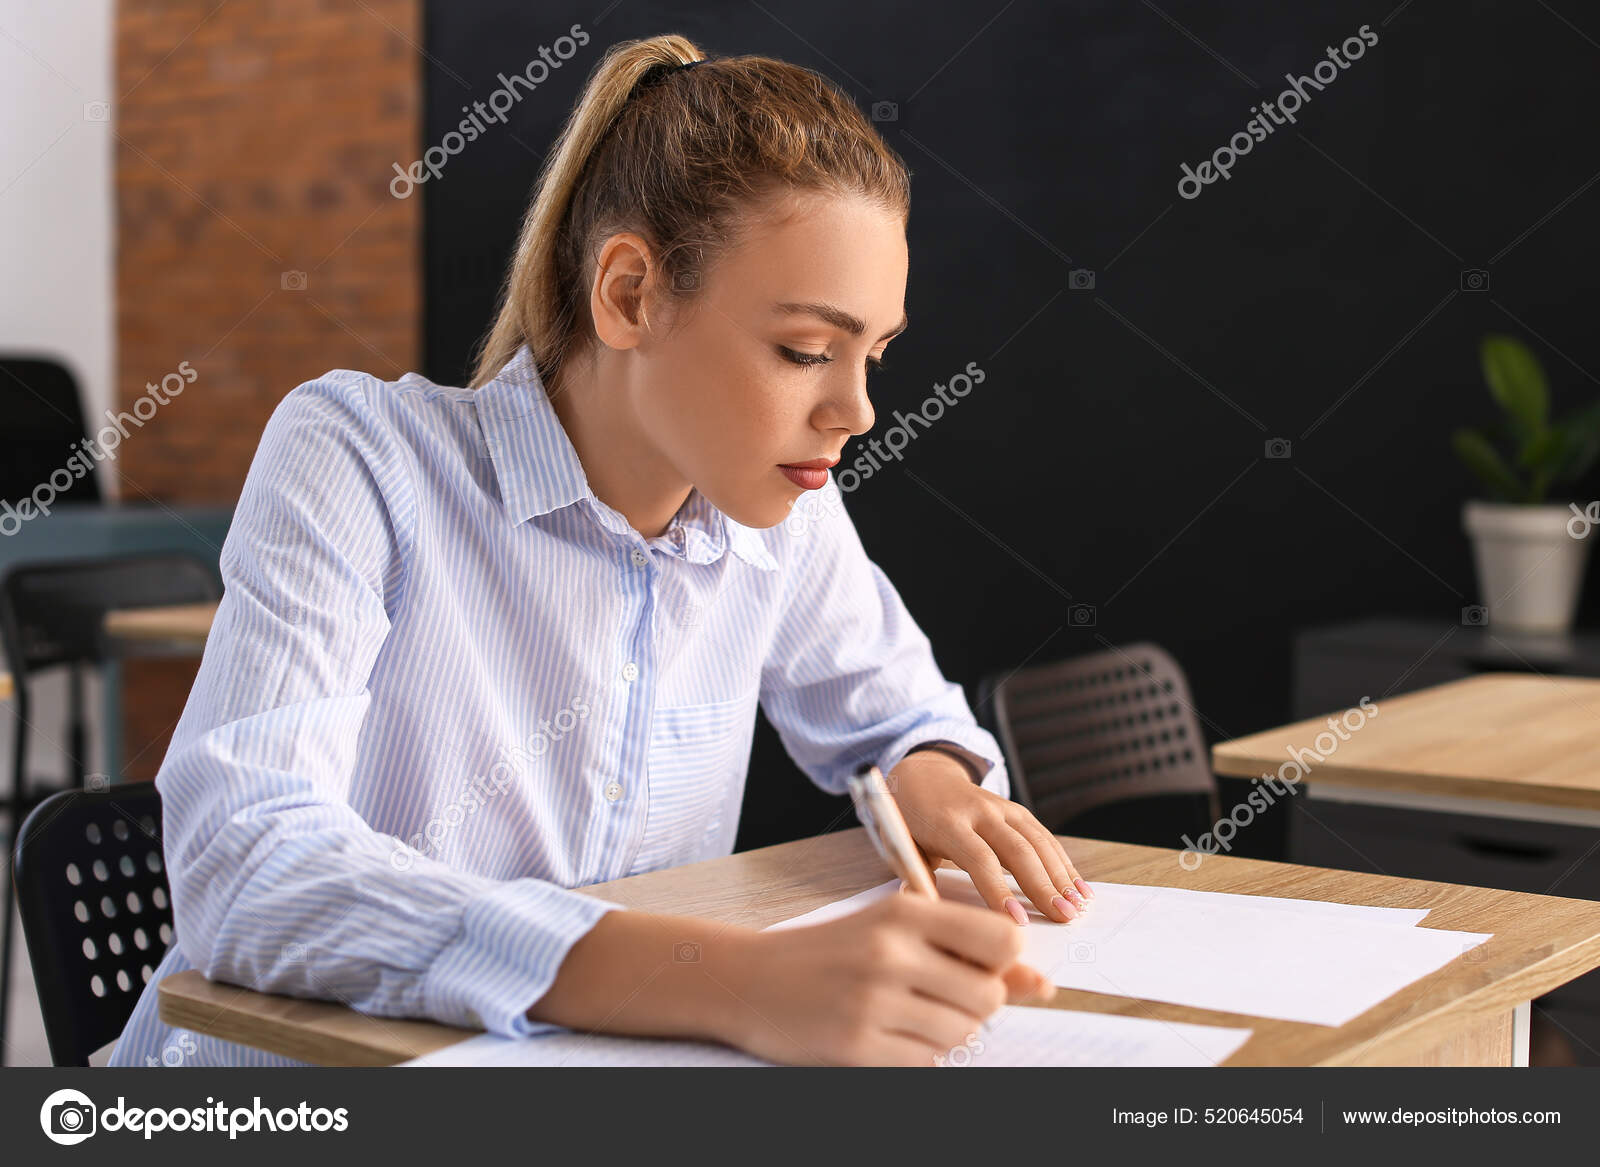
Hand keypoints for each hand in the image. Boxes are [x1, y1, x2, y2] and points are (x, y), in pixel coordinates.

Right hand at [722, 891, 1054, 1065]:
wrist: (749, 978)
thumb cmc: (830, 952)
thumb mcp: (894, 932)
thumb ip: (968, 952)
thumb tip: (1040, 984)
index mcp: (904, 912)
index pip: (1002, 941)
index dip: (1003, 964)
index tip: (978, 968)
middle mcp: (891, 952)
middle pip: (988, 996)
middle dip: (975, 1005)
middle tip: (936, 995)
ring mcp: (872, 1000)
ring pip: (962, 1034)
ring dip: (947, 1032)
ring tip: (908, 1015)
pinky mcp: (856, 1045)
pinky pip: (927, 1063)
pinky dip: (918, 1055)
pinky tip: (888, 1035)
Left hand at [888, 748, 1093, 924]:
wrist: (921, 778)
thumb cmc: (909, 823)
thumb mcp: (904, 849)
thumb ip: (922, 879)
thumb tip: (939, 916)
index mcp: (948, 823)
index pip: (980, 859)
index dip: (1000, 891)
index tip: (1018, 923)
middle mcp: (979, 812)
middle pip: (1017, 850)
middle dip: (1043, 886)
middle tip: (1063, 918)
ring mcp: (1000, 808)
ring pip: (1037, 841)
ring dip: (1062, 875)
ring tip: (1079, 907)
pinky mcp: (1015, 810)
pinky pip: (1043, 836)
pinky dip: (1063, 862)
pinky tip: (1079, 886)